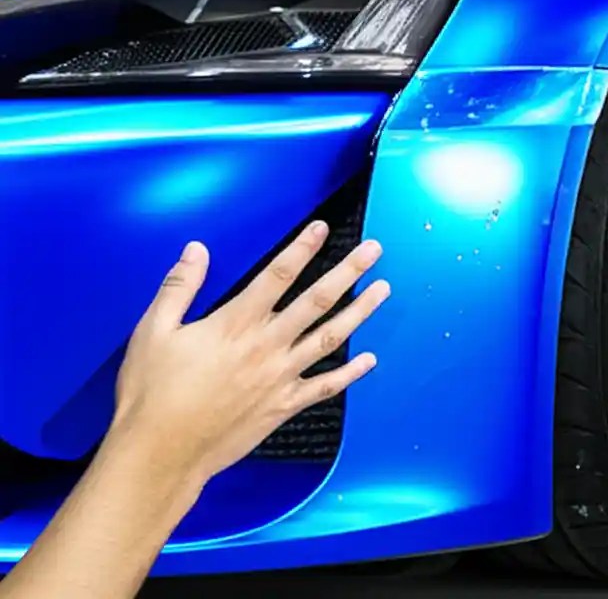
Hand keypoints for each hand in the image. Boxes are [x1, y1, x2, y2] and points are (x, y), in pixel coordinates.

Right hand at [109, 222, 390, 484]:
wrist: (162, 452)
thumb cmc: (152, 393)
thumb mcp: (154, 332)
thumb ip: (179, 287)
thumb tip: (197, 249)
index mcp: (235, 324)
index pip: (277, 275)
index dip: (302, 249)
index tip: (322, 229)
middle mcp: (266, 346)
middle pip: (317, 301)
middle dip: (348, 271)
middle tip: (374, 250)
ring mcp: (280, 377)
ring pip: (330, 338)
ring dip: (360, 312)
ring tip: (383, 289)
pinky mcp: (283, 405)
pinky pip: (325, 387)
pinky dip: (350, 373)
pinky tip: (370, 360)